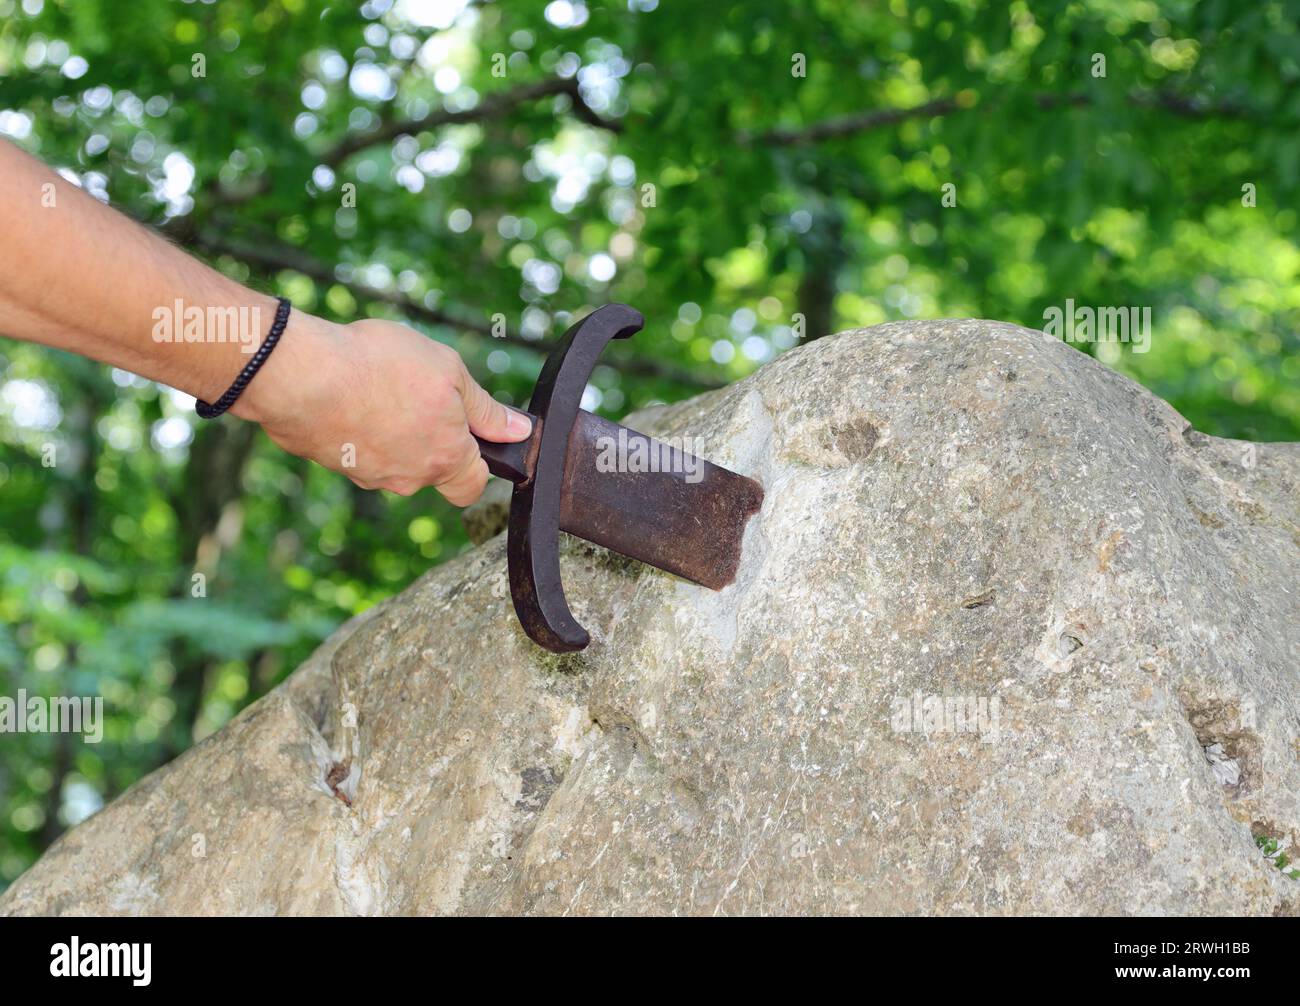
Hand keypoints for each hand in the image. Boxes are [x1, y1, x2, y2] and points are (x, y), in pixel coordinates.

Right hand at [235, 314, 530, 504]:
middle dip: (430, 437)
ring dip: (391, 430)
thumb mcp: (448, 371)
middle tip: (416, 393)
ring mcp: (366, 475)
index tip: (471, 434)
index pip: (473, 485)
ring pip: (392, 459)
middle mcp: (407, 478)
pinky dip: (357, 428)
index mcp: (445, 459)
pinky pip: (356, 450)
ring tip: (378, 386)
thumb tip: (519, 431)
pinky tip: (348, 394)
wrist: (301, 374)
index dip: (478, 462)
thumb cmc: (379, 367)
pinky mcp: (331, 464)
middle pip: (431, 469)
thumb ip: (486, 408)